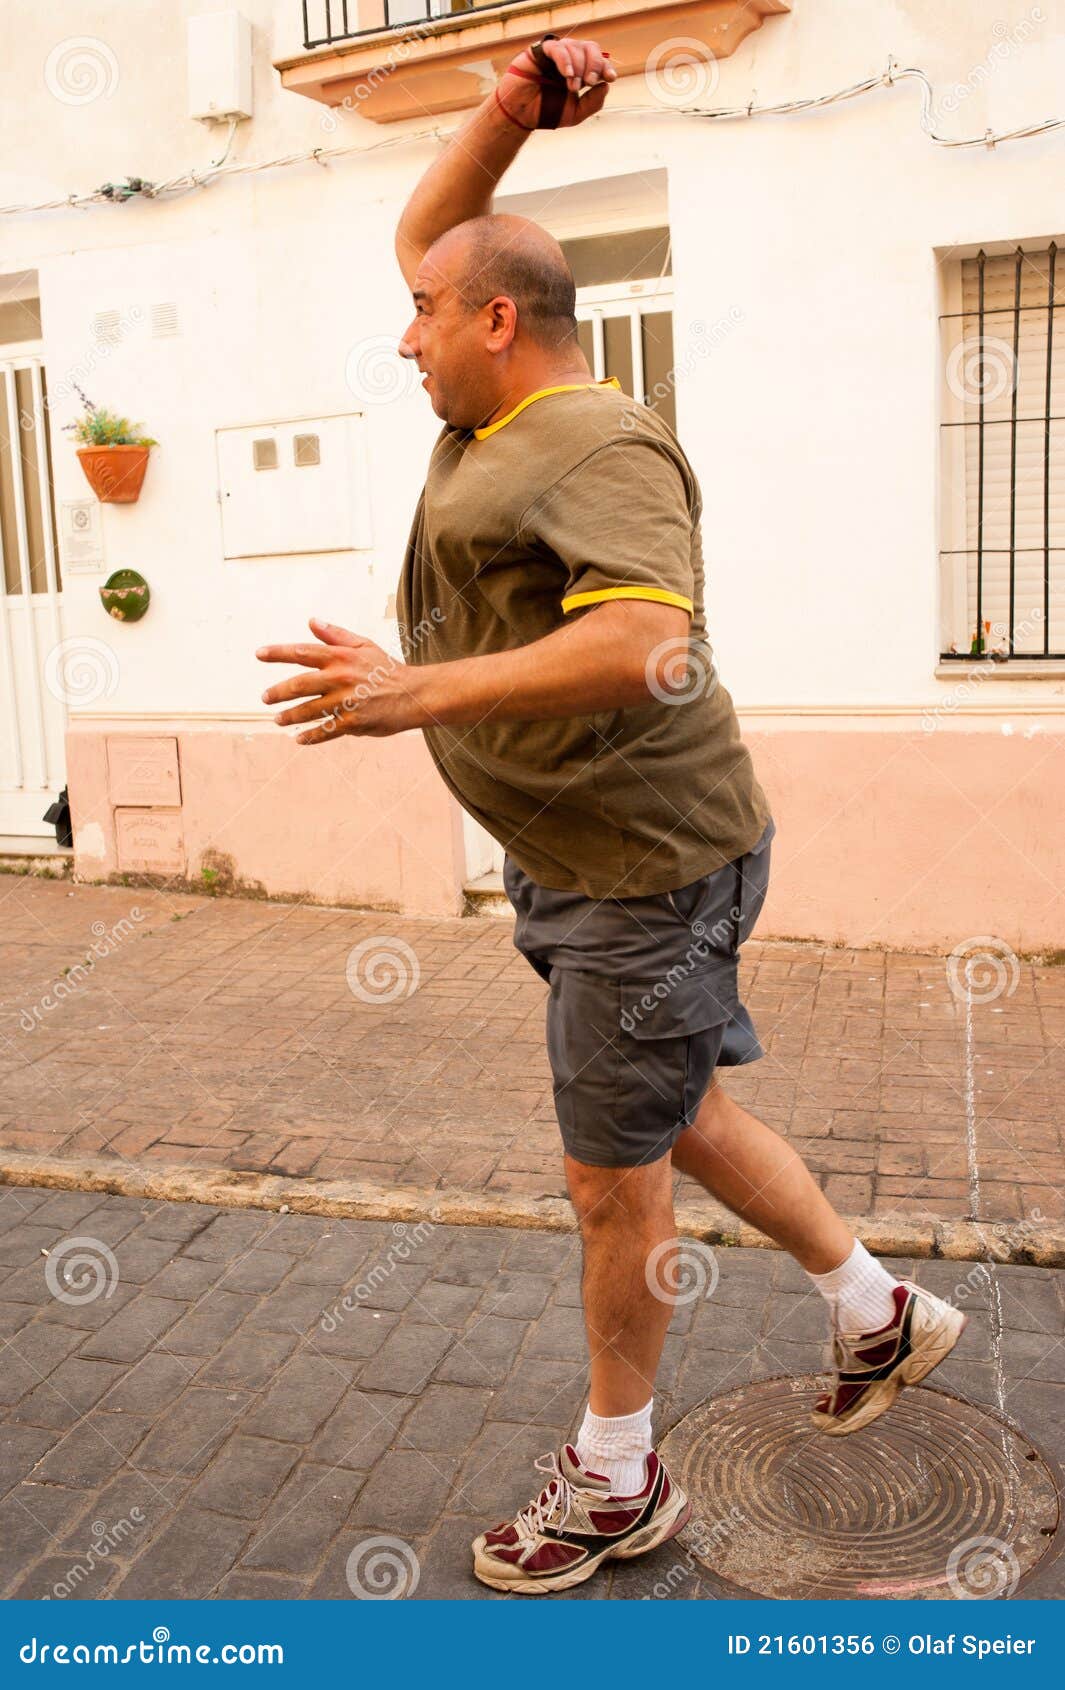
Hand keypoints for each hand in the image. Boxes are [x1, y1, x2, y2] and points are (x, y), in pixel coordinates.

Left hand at [257, 618, 423, 744]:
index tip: (258, 654)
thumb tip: (312, 621)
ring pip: (308, 710)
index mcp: (340, 657)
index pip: (302, 652)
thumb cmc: (387, 669)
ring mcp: (346, 701)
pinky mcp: (353, 722)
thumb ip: (335, 635)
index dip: (277, 653)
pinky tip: (299, 739)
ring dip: (290, 716)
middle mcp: (340, 678)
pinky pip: (326, 731)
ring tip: (278, 720)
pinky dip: (311, 737)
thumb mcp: (364, 645)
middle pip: (299, 684)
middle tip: (265, 698)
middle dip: (278, 692)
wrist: (415, 695)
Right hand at [499, 36, 615, 128]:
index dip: (605, 66)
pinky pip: (556, 48)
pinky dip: (564, 59)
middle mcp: (569, 59)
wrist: (520, 116)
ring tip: (572, 87)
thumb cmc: (546, 113)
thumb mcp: (575, 113)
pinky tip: (567, 74)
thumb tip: (606, 85)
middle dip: (594, 64)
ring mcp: (555, 54)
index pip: (597, 61)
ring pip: (575, 46)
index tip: (610, 78)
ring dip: (578, 66)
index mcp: (579, 71)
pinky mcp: (539, 51)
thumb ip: (592, 102)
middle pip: (590, 48)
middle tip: (590, 82)